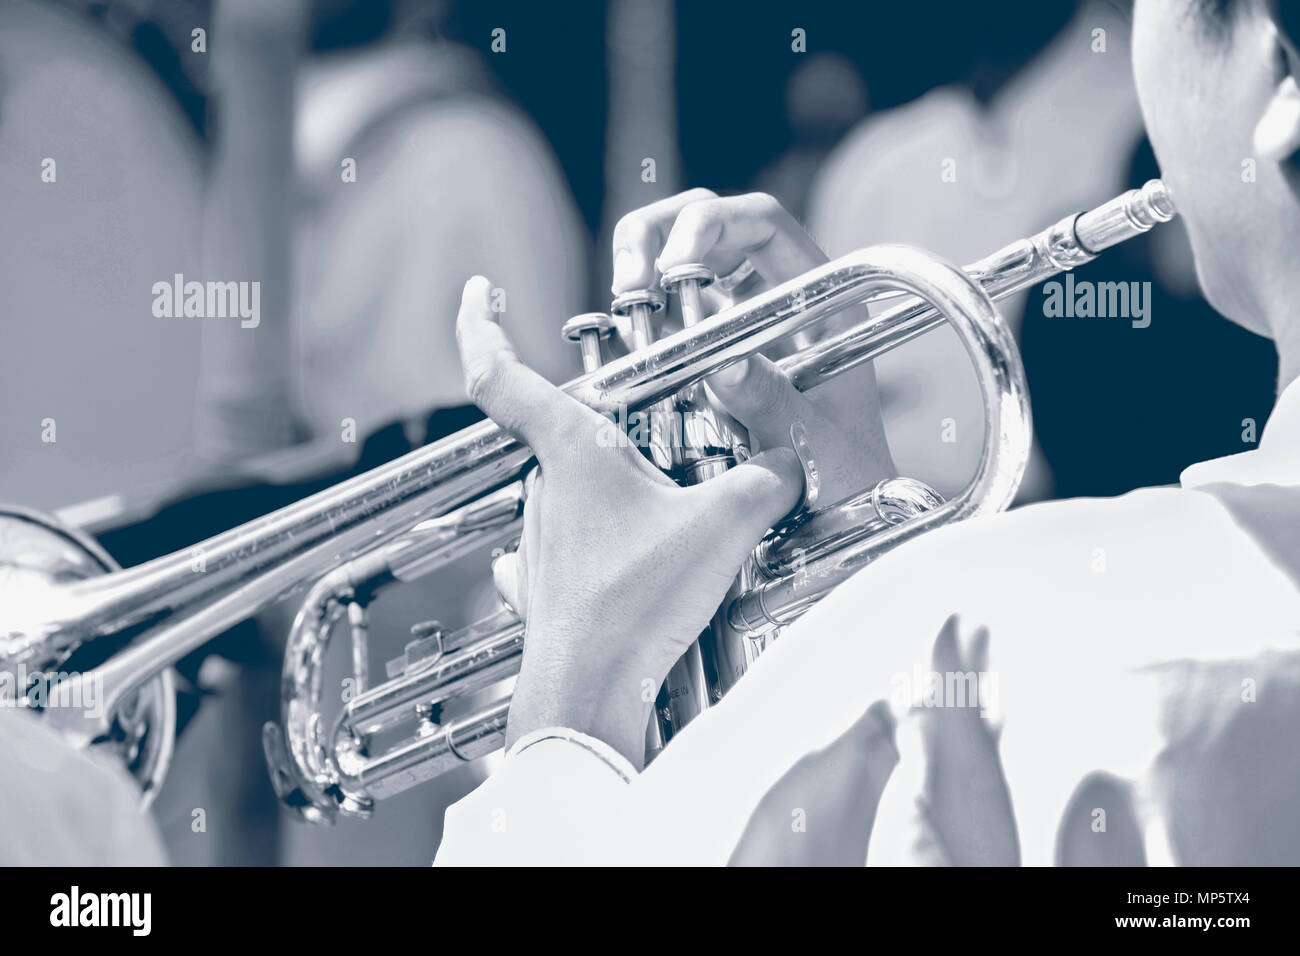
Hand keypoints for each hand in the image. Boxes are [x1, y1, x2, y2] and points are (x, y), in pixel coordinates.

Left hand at [456, 277, 802, 766]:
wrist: (592, 689)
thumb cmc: (636, 599)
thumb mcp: (722, 522)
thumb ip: (766, 477)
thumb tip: (791, 462)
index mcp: (569, 449)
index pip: (498, 372)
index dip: (479, 322)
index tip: (477, 287)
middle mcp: (543, 487)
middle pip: (565, 430)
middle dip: (617, 424)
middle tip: (672, 437)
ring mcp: (540, 538)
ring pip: (576, 489)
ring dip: (618, 490)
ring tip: (674, 518)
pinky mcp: (548, 584)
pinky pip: (575, 545)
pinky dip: (605, 544)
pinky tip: (631, 563)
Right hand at [612, 190, 895, 501]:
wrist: (837, 506)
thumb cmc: (844, 470)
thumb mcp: (814, 439)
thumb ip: (772, 401)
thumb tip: (724, 365)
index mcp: (815, 293)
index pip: (761, 224)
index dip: (711, 226)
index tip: (671, 265)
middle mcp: (772, 292)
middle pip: (708, 223)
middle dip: (657, 235)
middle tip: (628, 282)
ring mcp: (734, 316)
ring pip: (677, 257)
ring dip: (637, 267)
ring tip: (622, 306)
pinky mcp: (701, 346)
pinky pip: (662, 311)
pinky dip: (636, 316)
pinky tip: (624, 337)